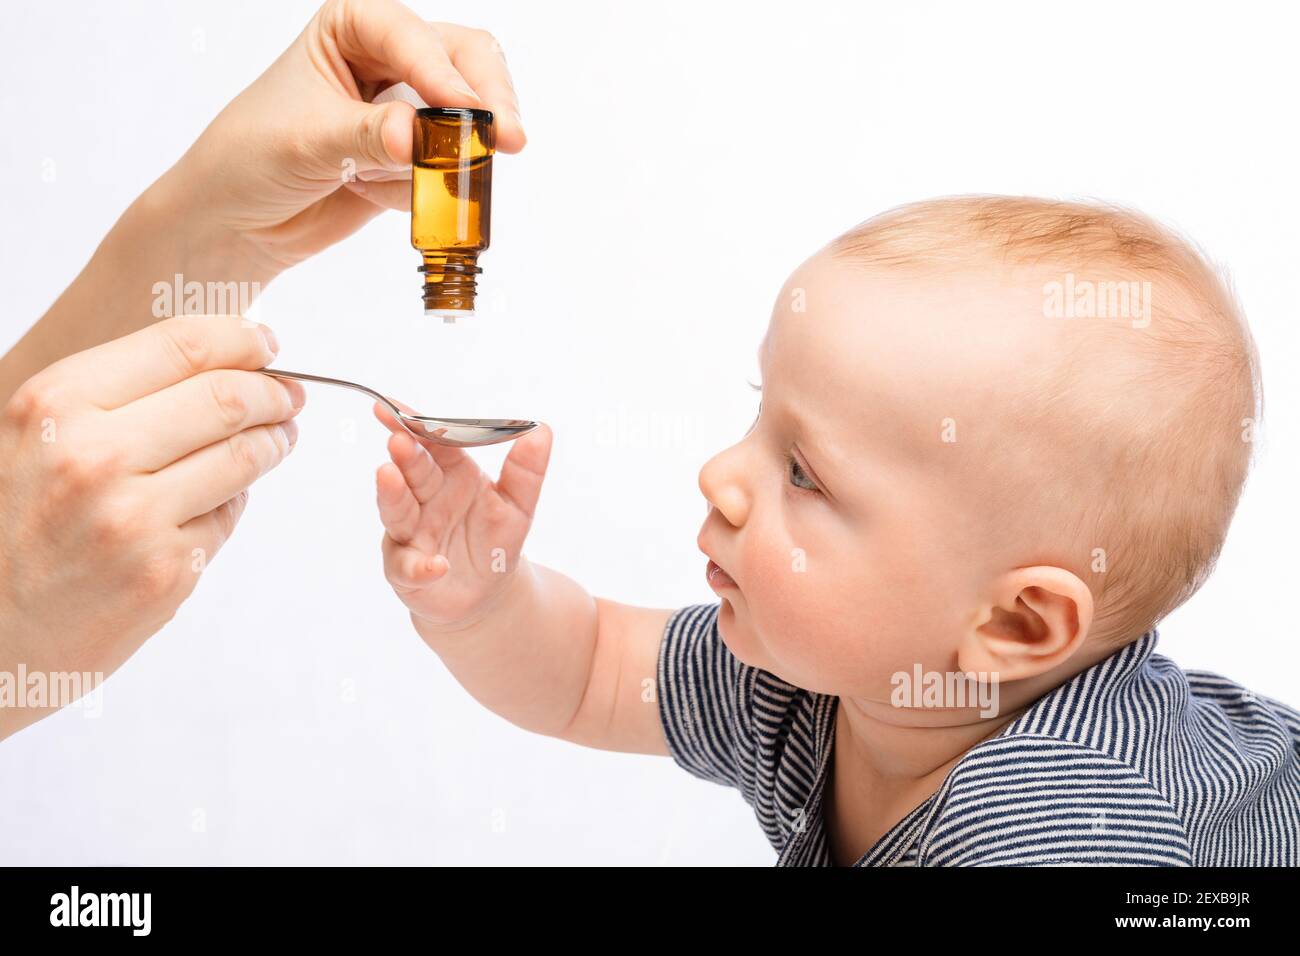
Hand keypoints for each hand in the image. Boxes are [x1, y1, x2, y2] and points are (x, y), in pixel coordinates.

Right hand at [0, 316, 303, 738]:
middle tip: (287, 396)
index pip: (181, 345)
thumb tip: (224, 359)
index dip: (240, 340)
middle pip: (227, 398)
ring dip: (273, 442)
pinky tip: (216, 500)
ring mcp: (134, 519)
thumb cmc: (19, 523)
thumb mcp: (39, 435)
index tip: (265, 343)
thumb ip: (116, 395)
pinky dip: (233, 501)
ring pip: (244, 457)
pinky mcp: (167, 571)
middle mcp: (95, 457)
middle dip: (272, 392)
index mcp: (58, 405)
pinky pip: (228, 515)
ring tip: (277, 438)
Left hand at [168, 0, 526, 275]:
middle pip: (464, 61)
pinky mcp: (415, 158)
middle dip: (486, 102)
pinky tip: (374, 195)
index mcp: (351, 27)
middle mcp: (386, 59)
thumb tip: (416, 137)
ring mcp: (406, 109)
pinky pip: (448, 169)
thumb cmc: (248, 158)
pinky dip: (427, 189)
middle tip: (508, 141)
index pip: (412, 35)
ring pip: (468, 117)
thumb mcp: (304, 141)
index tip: (466, 111)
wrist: (236, 221)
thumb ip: (366, 135)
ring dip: (455, 154)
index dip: (443, 71)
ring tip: (422, 181)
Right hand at [373, 403, 551, 633]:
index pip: (432, 443)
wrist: (486, 593)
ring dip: (392, 496)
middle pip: (413, 473)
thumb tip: (542, 430)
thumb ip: (526, 470)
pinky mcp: (408, 572)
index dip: (414, 425)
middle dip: (404, 456)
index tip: (393, 407)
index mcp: (451, 474)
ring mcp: (411, 534)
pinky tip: (437, 565)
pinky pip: (411, 568)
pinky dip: (422, 567)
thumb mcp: (519, 505)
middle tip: (398, 439)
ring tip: (388, 476)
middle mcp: (424, 500)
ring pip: (398, 513)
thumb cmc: (495, 541)